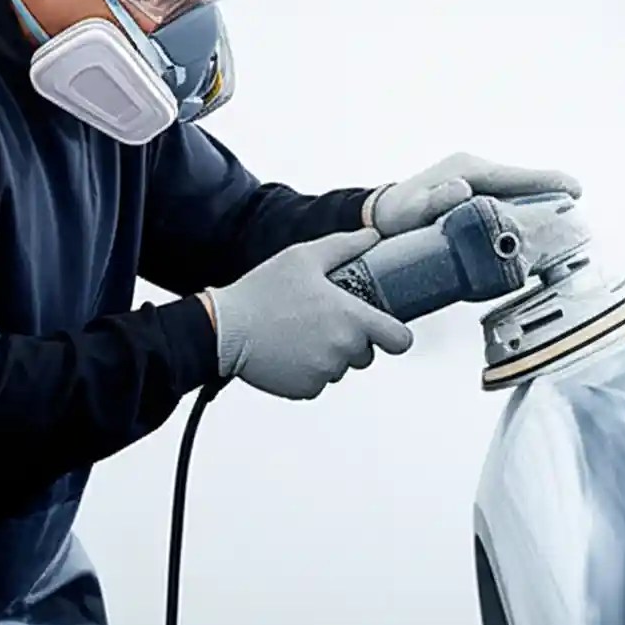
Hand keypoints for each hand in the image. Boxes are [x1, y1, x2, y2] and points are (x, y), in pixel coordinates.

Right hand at [205, 229, 413, 399]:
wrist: (225, 328)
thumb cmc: (264, 291)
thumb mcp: (305, 257)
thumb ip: (345, 246)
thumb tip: (374, 235)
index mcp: (351, 318)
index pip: (399, 339)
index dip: (395, 335)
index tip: (385, 330)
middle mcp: (343, 349)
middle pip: (366, 354)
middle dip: (353, 341)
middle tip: (323, 322)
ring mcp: (325, 372)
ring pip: (340, 367)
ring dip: (329, 355)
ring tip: (300, 333)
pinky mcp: (306, 389)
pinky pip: (319, 382)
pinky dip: (308, 371)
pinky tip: (289, 351)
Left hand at [368, 152, 581, 236]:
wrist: (380, 216)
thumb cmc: (396, 216)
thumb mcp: (412, 211)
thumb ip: (435, 202)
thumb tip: (463, 189)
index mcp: (468, 170)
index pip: (517, 176)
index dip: (548, 182)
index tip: (574, 190)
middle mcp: (475, 171)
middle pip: (522, 181)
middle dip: (551, 191)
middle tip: (577, 207)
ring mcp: (474, 182)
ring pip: (516, 190)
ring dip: (539, 200)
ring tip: (566, 217)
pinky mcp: (472, 194)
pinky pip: (505, 198)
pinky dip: (523, 206)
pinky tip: (535, 221)